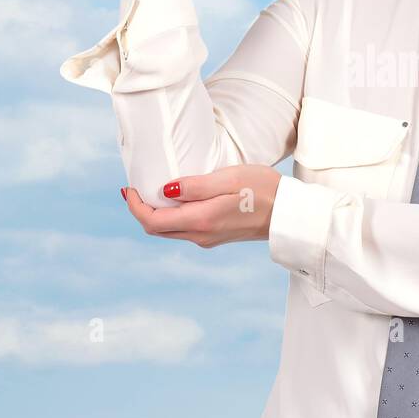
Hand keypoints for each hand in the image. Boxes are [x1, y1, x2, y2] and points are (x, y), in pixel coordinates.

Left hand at [120, 165, 281, 246]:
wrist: (289, 213)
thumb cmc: (264, 190)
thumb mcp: (229, 178)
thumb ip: (195, 186)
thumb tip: (164, 190)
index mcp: (200, 221)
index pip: (152, 221)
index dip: (135, 206)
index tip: (129, 188)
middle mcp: (201, 235)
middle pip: (157, 229)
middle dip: (140, 211)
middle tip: (134, 188)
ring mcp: (209, 238)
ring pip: (170, 231)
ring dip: (156, 214)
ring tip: (151, 191)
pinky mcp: (217, 236)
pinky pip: (184, 230)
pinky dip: (171, 217)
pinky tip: (176, 200)